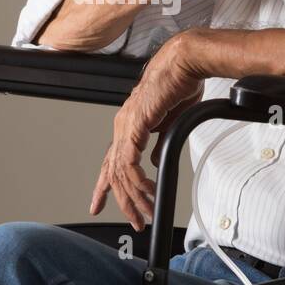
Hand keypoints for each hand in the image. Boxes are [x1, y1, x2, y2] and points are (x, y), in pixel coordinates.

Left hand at [90, 34, 204, 230]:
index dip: (104, 185)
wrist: (185, 64)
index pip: (111, 161)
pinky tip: (147, 190)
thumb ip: (159, 143)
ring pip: (120, 171)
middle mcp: (122, 125)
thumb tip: (153, 161)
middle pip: (112, 172)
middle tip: (134, 221)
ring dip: (134, 196)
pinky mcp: (135, 125)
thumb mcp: (169, 123)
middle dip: (122, 200)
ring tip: (146, 212)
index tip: (98, 203)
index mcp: (129, 124)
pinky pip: (129, 162)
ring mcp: (126, 125)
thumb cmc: (180, 85)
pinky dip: (137, 180)